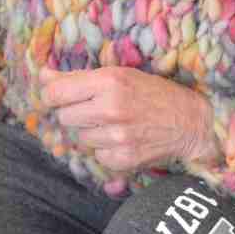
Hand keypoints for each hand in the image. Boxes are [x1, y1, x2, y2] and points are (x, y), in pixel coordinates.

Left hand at [37, 66, 219, 172]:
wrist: (192, 122)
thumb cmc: (153, 93)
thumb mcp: (119, 75)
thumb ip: (77, 77)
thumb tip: (42, 74)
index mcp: (109, 81)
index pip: (55, 93)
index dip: (53, 95)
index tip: (61, 97)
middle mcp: (110, 109)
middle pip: (65, 117)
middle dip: (77, 113)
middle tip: (98, 109)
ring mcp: (117, 136)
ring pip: (80, 137)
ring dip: (92, 132)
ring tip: (116, 123)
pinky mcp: (123, 159)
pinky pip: (97, 155)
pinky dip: (106, 149)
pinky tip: (124, 139)